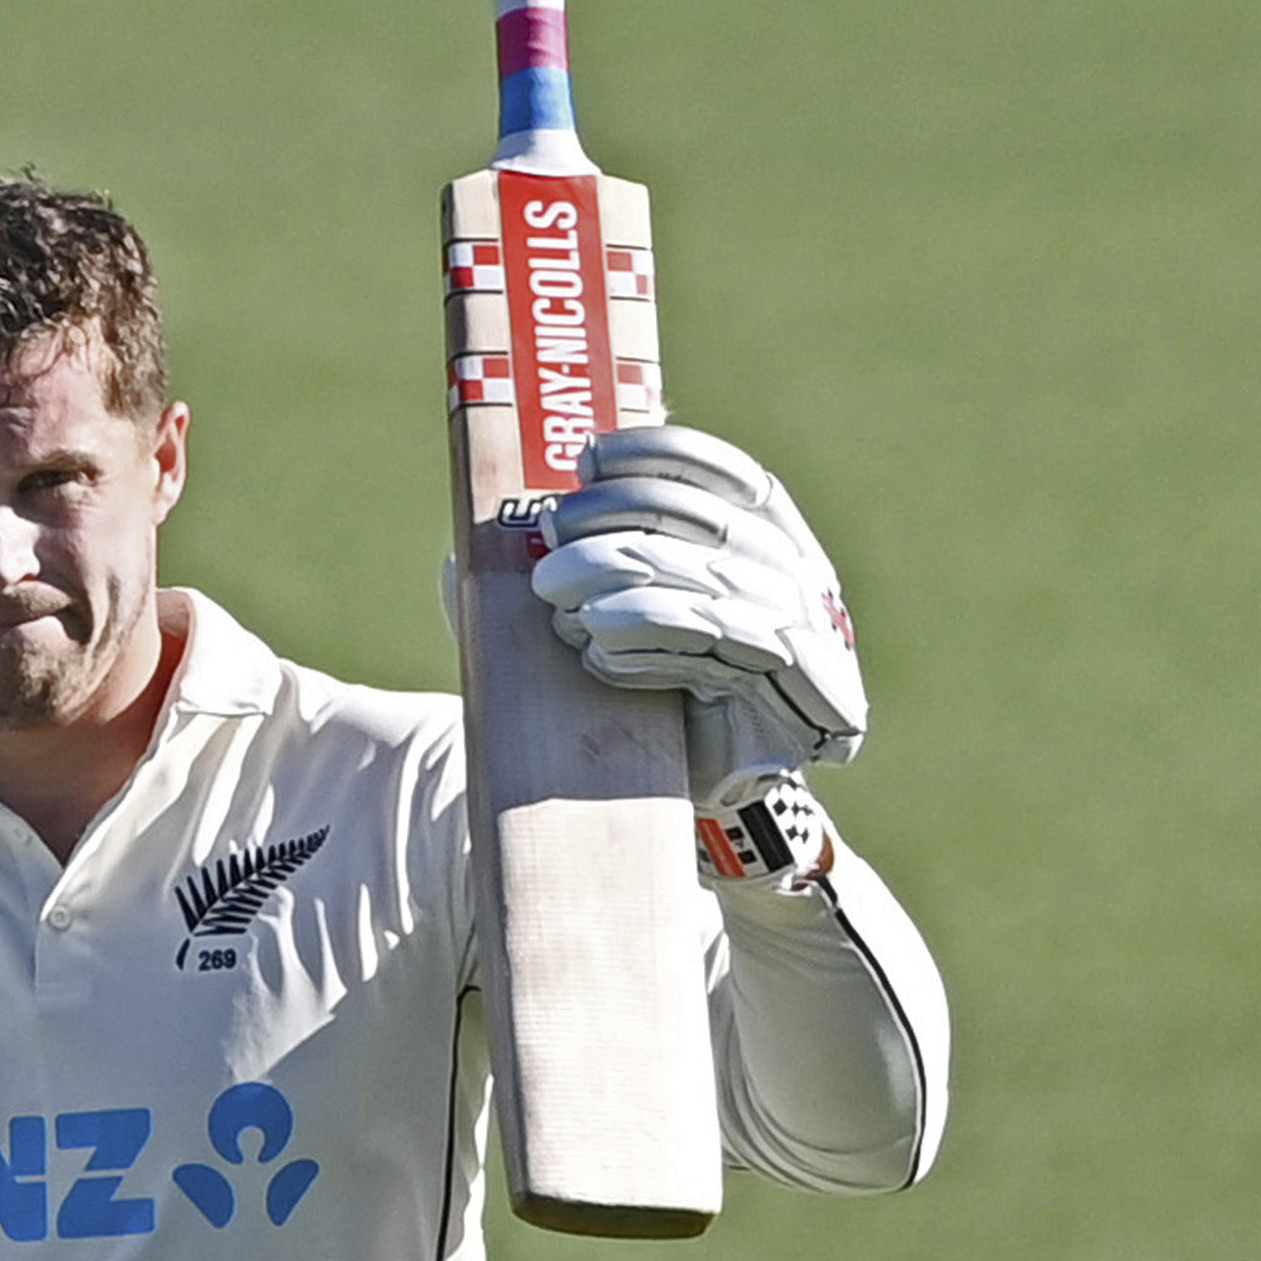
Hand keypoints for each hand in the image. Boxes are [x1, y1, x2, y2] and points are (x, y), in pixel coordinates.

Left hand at [528, 426, 865, 803]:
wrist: (689, 806)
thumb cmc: (641, 705)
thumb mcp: (599, 629)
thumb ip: (550, 589)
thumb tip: (459, 559)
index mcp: (766, 539)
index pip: (723, 475)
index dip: (659, 455)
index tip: (586, 458)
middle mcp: (796, 579)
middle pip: (711, 525)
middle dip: (624, 517)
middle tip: (550, 529)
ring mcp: (801, 638)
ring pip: (709, 587)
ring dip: (625, 579)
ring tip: (556, 594)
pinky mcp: (787, 699)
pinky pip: (719, 653)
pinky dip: (652, 641)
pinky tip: (598, 652)